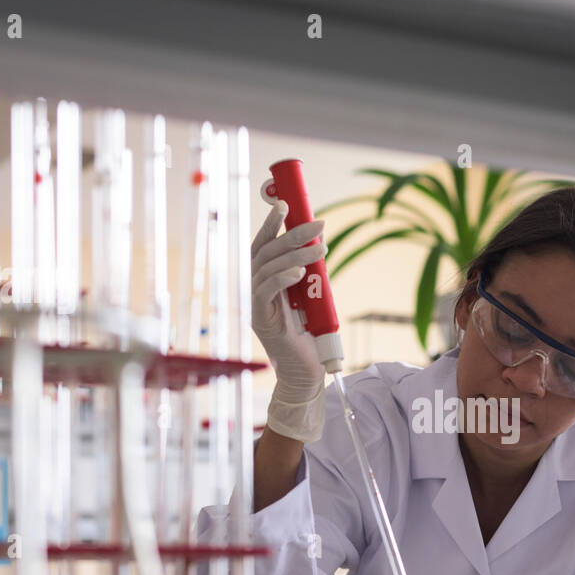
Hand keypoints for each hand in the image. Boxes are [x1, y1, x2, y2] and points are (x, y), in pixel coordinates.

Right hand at [251, 193, 328, 441]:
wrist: (307, 370)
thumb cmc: (310, 333)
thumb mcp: (311, 294)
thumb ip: (308, 270)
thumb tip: (319, 239)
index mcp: (263, 281)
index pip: (262, 246)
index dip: (271, 224)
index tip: (286, 204)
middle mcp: (254, 289)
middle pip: (266, 253)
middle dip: (292, 234)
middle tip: (319, 224)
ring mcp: (255, 305)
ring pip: (268, 269)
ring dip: (296, 255)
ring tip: (321, 249)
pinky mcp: (261, 321)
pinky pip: (266, 292)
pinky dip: (283, 278)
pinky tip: (300, 272)